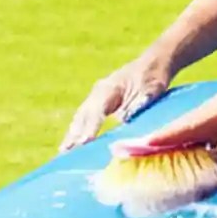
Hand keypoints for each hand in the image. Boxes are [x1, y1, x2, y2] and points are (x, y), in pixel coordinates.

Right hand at [59, 50, 174, 152]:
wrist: (152, 64)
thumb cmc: (153, 77)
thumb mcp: (152, 88)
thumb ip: (140, 102)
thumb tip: (125, 118)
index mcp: (111, 87)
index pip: (98, 110)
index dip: (91, 126)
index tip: (85, 141)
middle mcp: (99, 92)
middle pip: (84, 115)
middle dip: (75, 134)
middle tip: (67, 153)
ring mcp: (97, 97)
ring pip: (81, 117)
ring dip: (72, 134)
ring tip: (63, 152)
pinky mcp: (99, 104)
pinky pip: (85, 119)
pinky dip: (78, 132)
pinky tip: (71, 146)